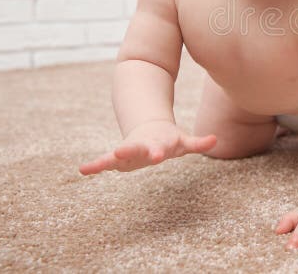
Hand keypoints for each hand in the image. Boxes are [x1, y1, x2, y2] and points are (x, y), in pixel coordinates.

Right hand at [78, 120, 216, 174]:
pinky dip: (95, 165)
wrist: (150, 126)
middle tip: (120, 151)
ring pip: (115, 155)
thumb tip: (216, 139)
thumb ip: (198, 142)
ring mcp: (129, 150)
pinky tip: (82, 171)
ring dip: (106, 160)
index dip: (159, 150)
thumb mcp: (183, 141)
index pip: (160, 147)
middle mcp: (142, 146)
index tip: (157, 154)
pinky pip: (104, 162)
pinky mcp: (119, 157)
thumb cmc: (169, 138)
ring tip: (88, 168)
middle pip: (136, 148)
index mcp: (159, 143)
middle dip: (130, 150)